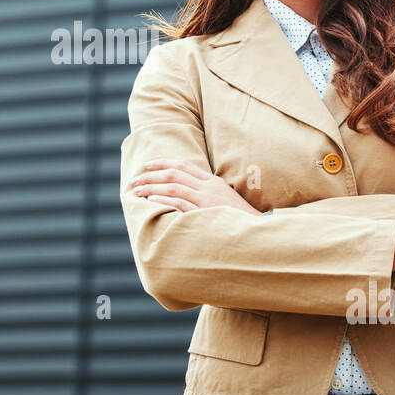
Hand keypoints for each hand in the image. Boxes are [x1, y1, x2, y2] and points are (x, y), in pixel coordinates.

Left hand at [128, 158, 262, 216]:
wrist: (258, 230)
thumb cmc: (240, 219)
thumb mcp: (224, 201)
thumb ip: (207, 194)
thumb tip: (188, 194)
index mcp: (212, 181)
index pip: (184, 166)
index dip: (163, 163)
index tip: (148, 166)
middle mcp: (208, 187)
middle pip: (174, 174)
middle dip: (151, 175)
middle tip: (136, 180)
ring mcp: (206, 200)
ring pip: (173, 188)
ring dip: (152, 188)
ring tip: (138, 191)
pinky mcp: (205, 213)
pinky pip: (179, 204)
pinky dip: (163, 201)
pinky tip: (150, 201)